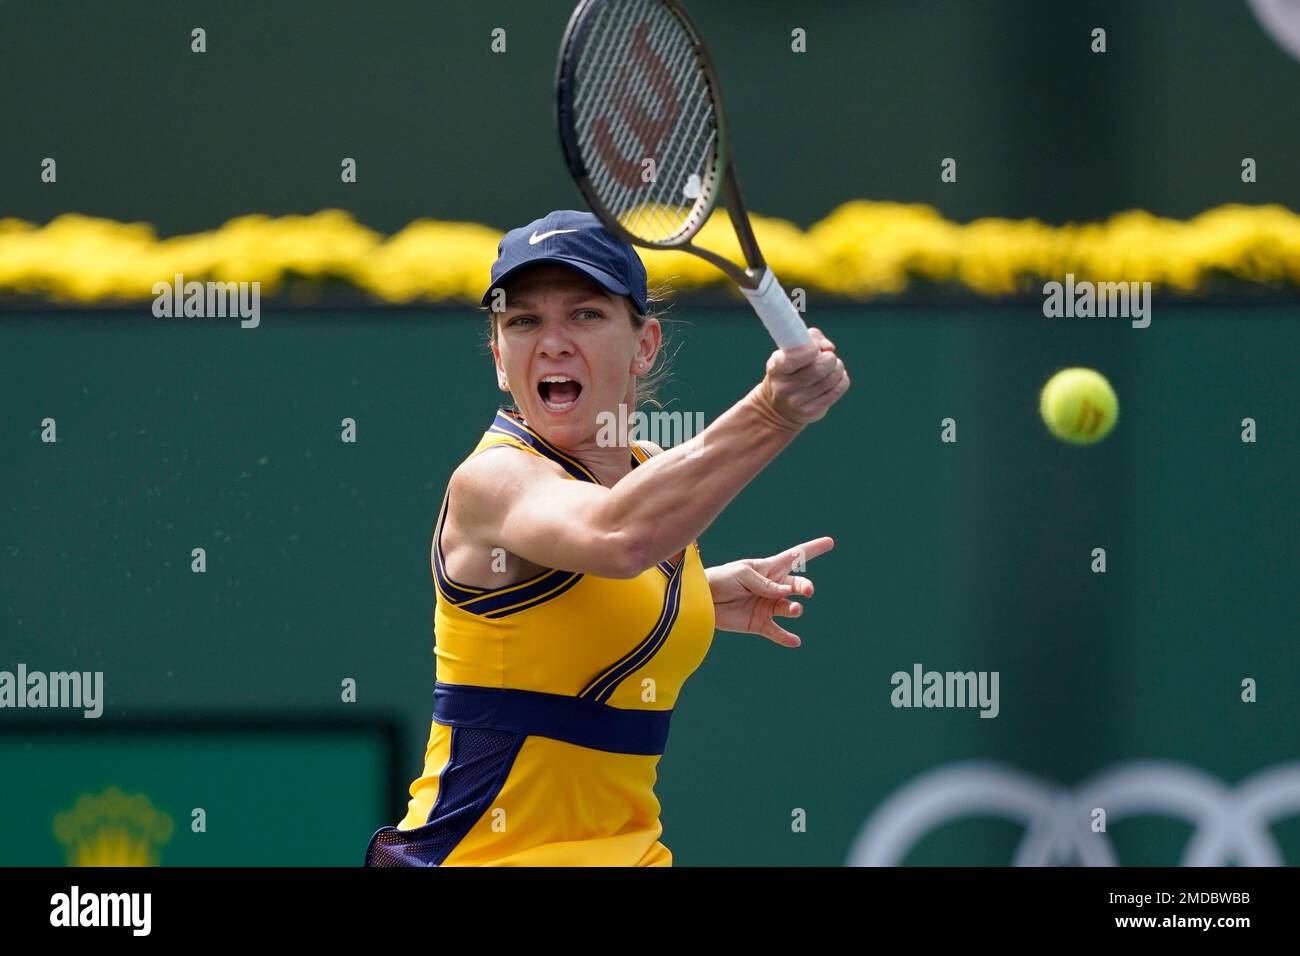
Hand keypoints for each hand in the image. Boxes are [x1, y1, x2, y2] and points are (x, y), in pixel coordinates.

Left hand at [705, 536, 834, 646]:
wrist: (702, 600)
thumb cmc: (721, 579)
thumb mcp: (742, 574)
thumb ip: (764, 583)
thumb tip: (786, 593)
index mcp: (768, 569)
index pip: (795, 557)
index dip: (813, 549)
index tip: (830, 542)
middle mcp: (773, 587)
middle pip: (797, 586)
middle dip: (805, 587)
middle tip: (807, 591)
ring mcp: (768, 606)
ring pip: (790, 608)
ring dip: (794, 609)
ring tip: (794, 610)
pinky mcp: (759, 623)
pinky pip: (777, 632)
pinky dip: (786, 638)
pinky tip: (795, 641)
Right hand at [752, 328, 849, 426]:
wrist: (778, 408)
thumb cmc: (789, 371)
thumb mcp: (790, 352)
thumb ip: (810, 339)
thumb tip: (829, 347)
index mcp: (776, 368)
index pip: (795, 358)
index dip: (811, 350)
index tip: (815, 349)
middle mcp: (784, 387)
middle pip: (819, 369)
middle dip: (830, 359)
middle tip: (829, 357)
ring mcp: (796, 402)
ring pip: (831, 379)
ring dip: (838, 368)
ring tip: (833, 366)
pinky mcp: (811, 411)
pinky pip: (837, 390)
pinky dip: (842, 380)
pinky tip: (836, 378)